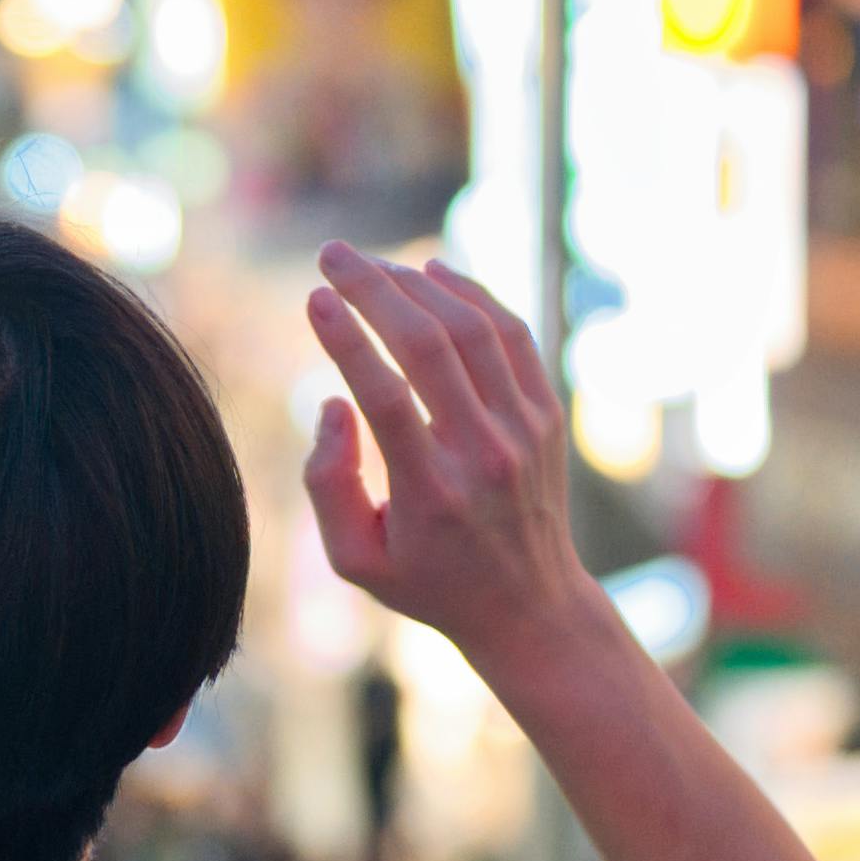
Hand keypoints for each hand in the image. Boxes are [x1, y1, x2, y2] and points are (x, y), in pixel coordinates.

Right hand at [299, 245, 600, 672]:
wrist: (529, 605)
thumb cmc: (428, 582)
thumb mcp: (356, 561)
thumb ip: (328, 484)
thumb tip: (332, 404)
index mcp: (431, 494)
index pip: (385, 398)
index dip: (345, 340)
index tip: (313, 299)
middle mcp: (484, 455)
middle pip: (429, 347)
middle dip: (374, 289)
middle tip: (331, 255)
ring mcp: (523, 431)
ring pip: (473, 331)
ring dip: (418, 285)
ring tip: (374, 265)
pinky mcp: (546, 415)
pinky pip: (512, 336)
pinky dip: (473, 295)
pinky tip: (433, 274)